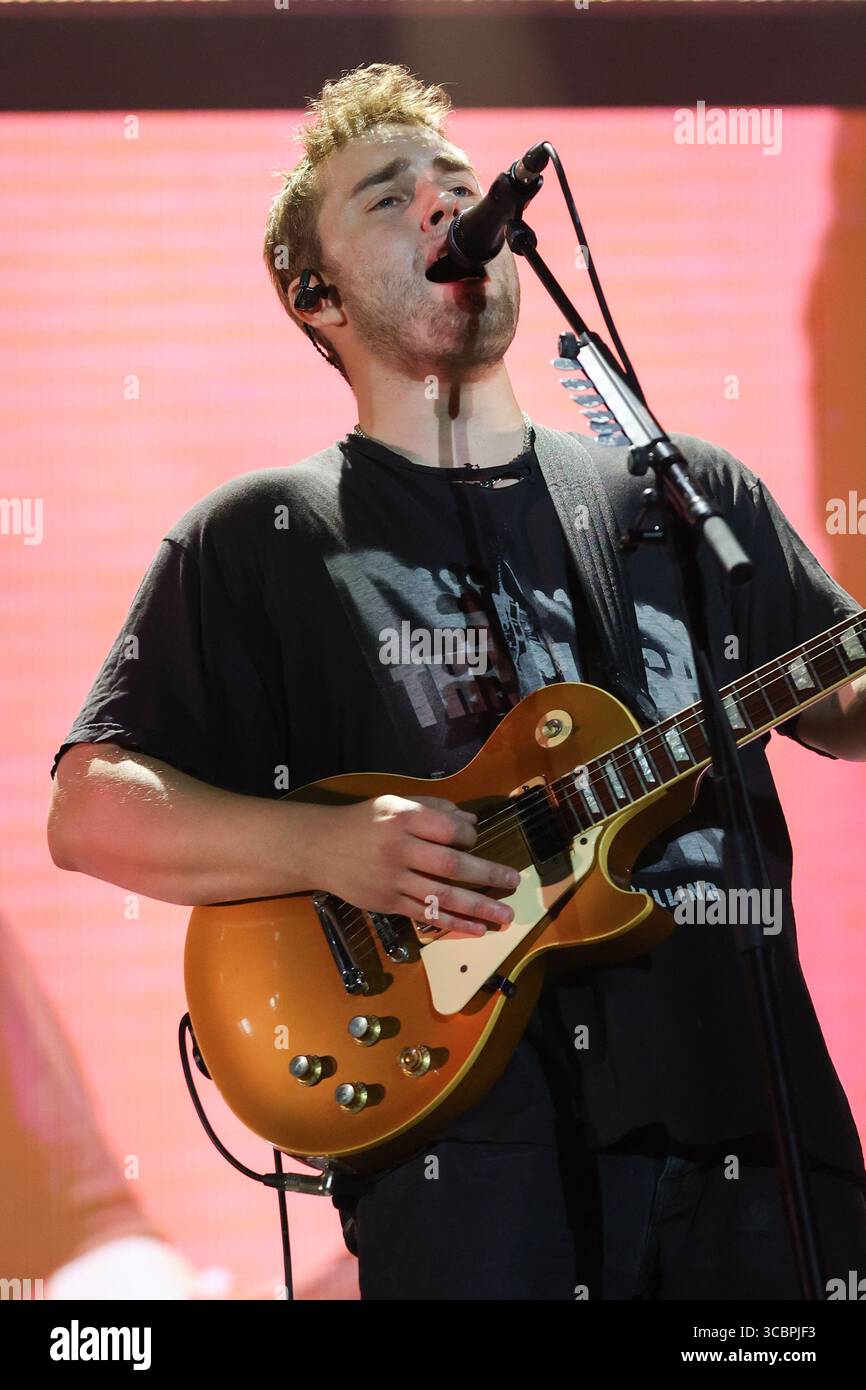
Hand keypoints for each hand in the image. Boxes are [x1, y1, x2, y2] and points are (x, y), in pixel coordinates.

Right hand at [316, 795, 519, 937]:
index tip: (474, 841)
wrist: (319, 848)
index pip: (449, 829)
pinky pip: (425, 915)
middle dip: (487, 874)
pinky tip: (476, 928)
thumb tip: (472, 822)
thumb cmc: (363, 822)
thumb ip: (434, 809)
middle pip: (450, 864)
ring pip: (441, 895)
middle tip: (514, 881)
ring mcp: (392, 879)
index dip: (469, 837)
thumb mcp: (395, 803)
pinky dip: (453, 923)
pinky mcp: (387, 903)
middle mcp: (399, 849)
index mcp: (403, 818)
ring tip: (505, 916)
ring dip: (477, 906)